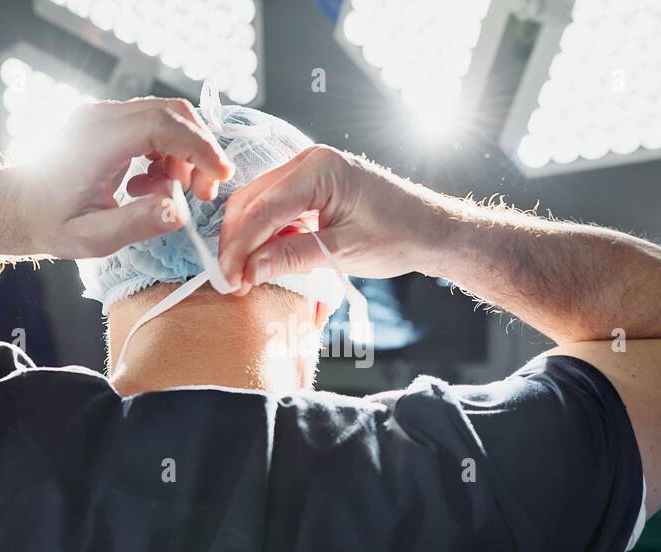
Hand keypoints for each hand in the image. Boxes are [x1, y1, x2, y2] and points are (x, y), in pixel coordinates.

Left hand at [13, 97, 233, 258]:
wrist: (16, 206)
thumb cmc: (49, 223)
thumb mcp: (91, 237)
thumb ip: (136, 224)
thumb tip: (177, 212)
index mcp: (95, 140)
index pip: (163, 125)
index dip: (199, 148)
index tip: (220, 177)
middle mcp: (99, 117)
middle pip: (172, 112)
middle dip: (199, 150)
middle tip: (203, 192)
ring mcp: (102, 115)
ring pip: (167, 117)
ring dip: (184, 154)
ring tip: (170, 193)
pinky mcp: (108, 122)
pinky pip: (153, 125)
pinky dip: (166, 152)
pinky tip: (150, 184)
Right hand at [216, 145, 445, 293]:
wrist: (430, 231)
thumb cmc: (398, 236)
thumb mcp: (343, 252)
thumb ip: (292, 257)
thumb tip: (250, 271)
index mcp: (320, 168)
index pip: (264, 207)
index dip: (241, 246)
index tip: (230, 279)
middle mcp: (309, 162)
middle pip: (252, 201)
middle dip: (237, 242)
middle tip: (230, 281)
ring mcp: (309, 173)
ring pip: (259, 205)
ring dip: (248, 240)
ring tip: (243, 277)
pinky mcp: (311, 189)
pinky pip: (276, 210)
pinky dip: (265, 236)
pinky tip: (263, 262)